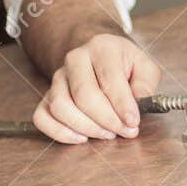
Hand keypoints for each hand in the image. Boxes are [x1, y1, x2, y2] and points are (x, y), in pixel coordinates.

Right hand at [33, 33, 161, 143]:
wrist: (101, 58)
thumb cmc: (125, 66)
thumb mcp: (144, 68)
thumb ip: (145, 84)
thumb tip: (139, 105)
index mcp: (102, 48)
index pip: (109, 78)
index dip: (122, 104)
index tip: (133, 122)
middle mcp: (75, 59)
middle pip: (84, 95)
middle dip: (106, 120)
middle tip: (124, 131)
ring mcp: (57, 78)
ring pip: (60, 107)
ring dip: (86, 127)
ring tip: (107, 134)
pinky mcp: (46, 96)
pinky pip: (41, 117)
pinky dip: (59, 132)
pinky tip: (82, 138)